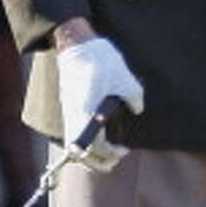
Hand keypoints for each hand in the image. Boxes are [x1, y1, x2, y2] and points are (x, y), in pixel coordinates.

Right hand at [56, 32, 143, 170]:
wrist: (76, 45)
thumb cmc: (99, 61)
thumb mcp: (125, 79)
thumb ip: (134, 98)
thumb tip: (137, 109)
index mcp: (86, 114)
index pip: (94, 148)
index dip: (109, 154)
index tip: (123, 150)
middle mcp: (74, 117)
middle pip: (78, 153)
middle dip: (96, 162)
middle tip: (114, 160)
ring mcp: (69, 112)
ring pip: (74, 144)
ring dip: (89, 152)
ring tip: (107, 152)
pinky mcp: (69, 106)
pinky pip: (74, 132)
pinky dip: (85, 140)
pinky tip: (99, 135)